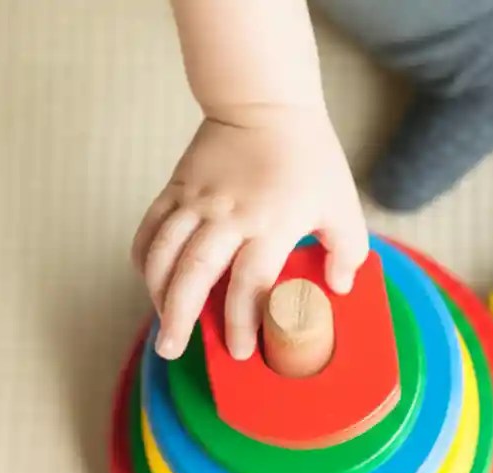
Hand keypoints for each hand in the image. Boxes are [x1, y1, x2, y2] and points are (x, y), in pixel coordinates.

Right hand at [132, 106, 368, 360]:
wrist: (265, 102)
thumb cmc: (309, 156)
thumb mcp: (342, 203)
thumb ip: (347, 250)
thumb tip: (339, 289)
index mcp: (272, 223)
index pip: (250, 283)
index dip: (242, 321)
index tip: (240, 350)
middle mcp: (229, 215)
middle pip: (194, 274)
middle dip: (180, 317)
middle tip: (173, 350)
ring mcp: (198, 201)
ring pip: (163, 254)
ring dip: (156, 293)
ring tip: (160, 324)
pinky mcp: (177, 188)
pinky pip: (150, 228)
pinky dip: (144, 258)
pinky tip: (150, 282)